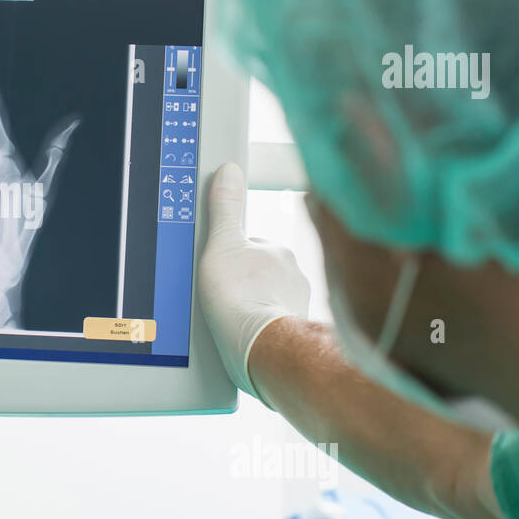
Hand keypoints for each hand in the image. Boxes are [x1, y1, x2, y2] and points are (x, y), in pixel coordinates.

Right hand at [198, 162, 310, 399]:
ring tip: (231, 318)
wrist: (260, 347)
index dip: (232, 256)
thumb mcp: (222, 245)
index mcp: (280, 252)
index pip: (253, 246)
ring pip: (270, 298)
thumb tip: (229, 171)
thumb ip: (225, 209)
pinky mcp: (294, 330)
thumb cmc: (240, 297)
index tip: (221, 270)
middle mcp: (295, 276)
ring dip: (254, 304)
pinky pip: (274, 323)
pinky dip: (261, 326)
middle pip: (262, 272)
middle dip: (246, 281)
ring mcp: (297, 304)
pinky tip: (245, 335)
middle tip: (222, 295)